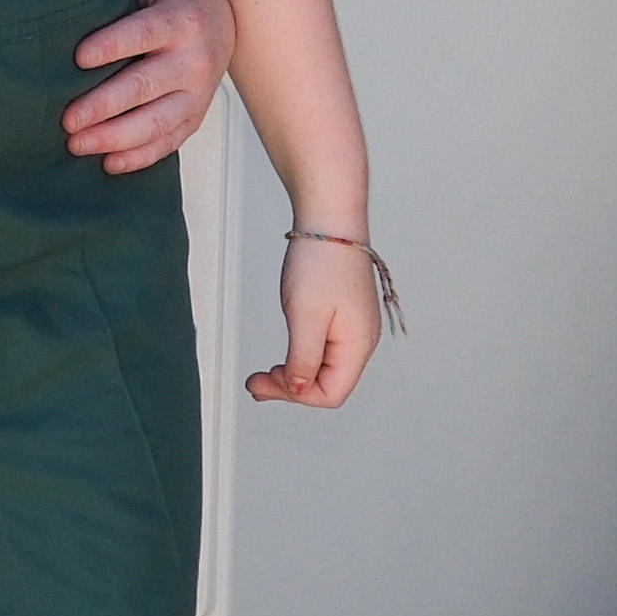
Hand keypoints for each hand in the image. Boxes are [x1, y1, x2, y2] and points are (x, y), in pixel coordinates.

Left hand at [62, 0, 230, 171]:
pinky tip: (108, 164)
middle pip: (147, 87)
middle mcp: (194, 60)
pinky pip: (169, 143)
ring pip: (157, 122)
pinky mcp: (194, 117)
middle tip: (66, 119)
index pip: (144, 34)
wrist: (226, 23)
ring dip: (116, 138)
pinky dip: (141, 157)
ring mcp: (197, 94)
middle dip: (105, 105)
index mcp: (183, 19)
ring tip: (76, 145)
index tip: (79, 58)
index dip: (113, 46)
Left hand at [253, 232, 381, 405]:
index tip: (267, 380)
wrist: (329, 220)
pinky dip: (299, 357)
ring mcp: (352, 329)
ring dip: (293, 374)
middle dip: (290, 388)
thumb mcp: (305, 316)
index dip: (297, 395)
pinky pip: (322, 351)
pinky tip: (284, 355)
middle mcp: (361, 341)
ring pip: (323, 369)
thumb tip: (298, 390)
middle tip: (255, 382)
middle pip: (327, 385)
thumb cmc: (320, 261)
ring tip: (264, 374)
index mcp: (358, 344)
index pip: (331, 394)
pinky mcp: (342, 317)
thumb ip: (303, 358)